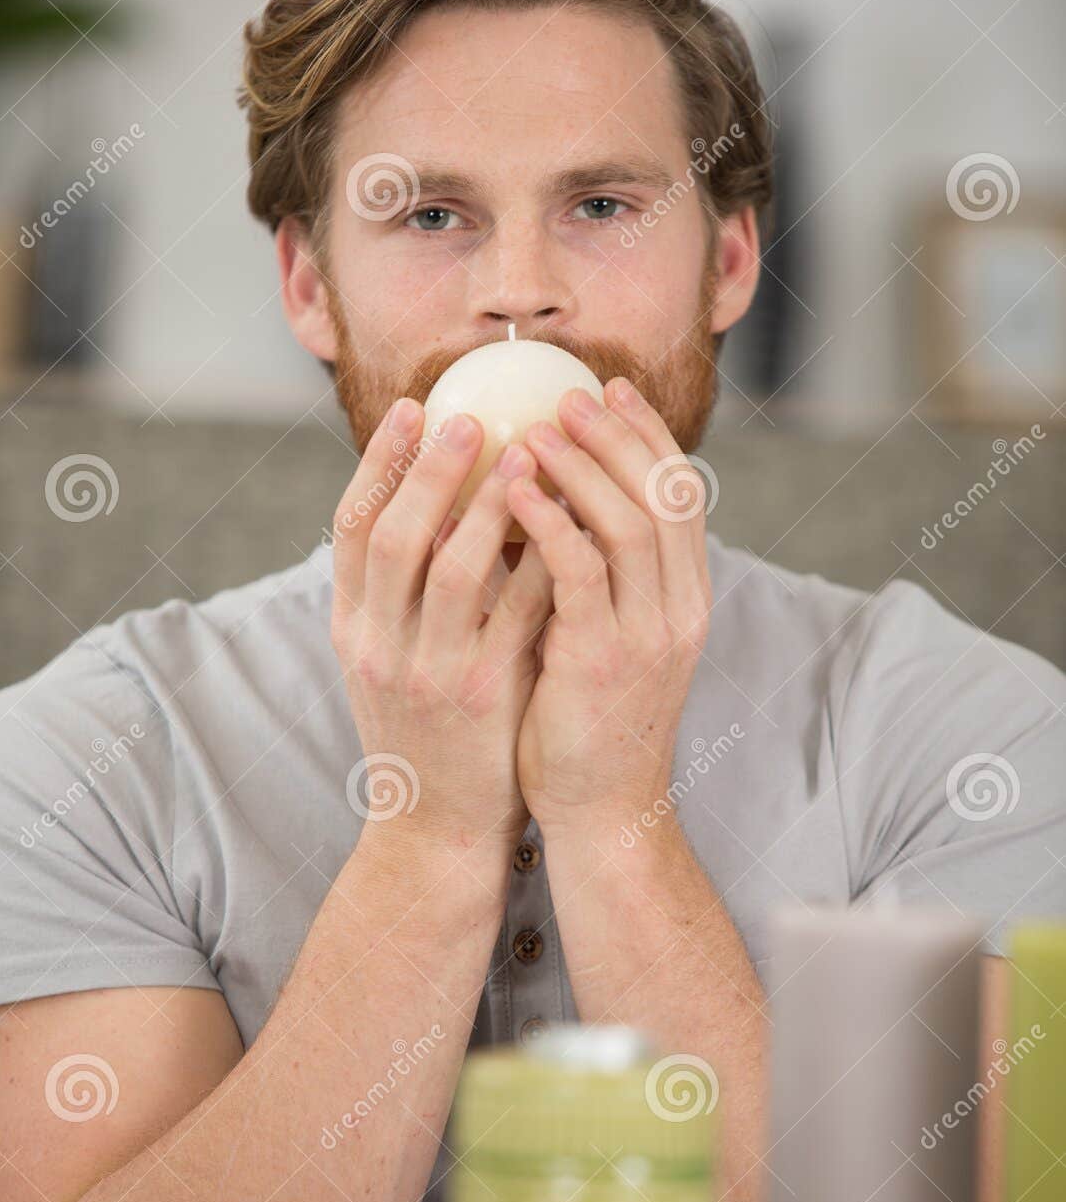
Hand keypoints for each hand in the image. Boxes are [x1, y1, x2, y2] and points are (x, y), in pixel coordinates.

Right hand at [331, 402, 554, 872]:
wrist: (435, 829)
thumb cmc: (426, 731)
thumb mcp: (391, 659)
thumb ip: (403, 592)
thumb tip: (437, 501)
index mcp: (351, 629)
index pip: (351, 529)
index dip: (380, 464)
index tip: (414, 411)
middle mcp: (378, 646)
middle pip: (395, 537)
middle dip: (431, 470)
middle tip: (469, 417)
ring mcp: (428, 673)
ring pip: (453, 569)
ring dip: (488, 505)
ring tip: (524, 453)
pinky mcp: (481, 697)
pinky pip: (513, 615)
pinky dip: (537, 564)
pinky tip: (567, 526)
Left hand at [504, 378, 712, 837]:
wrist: (600, 810)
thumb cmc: (587, 721)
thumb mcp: (604, 635)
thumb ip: (593, 575)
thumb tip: (551, 503)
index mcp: (686, 598)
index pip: (681, 493)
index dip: (648, 435)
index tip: (608, 390)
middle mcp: (681, 608)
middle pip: (664, 492)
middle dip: (618, 434)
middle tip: (569, 393)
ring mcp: (649, 633)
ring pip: (627, 520)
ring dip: (581, 465)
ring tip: (533, 429)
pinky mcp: (605, 657)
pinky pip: (580, 569)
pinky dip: (550, 519)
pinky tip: (515, 488)